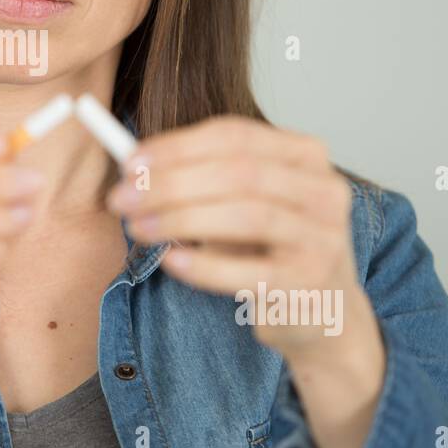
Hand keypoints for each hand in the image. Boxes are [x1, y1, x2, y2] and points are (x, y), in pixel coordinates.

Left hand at [104, 114, 366, 359]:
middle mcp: (324, 191)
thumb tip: (133, 167)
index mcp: (306, 155)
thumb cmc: (272, 247)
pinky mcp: (309, 284)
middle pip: (239, 172)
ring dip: (180, 220)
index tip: (131, 162)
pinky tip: (171, 262)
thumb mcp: (245, 202)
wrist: (325, 312)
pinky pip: (247, 271)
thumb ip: (200, 177)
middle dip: (171, 184)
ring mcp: (323, 238)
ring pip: (245, 216)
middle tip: (122, 199)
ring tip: (138, 229)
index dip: (178, 146)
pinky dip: (203, 265)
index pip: (235, 135)